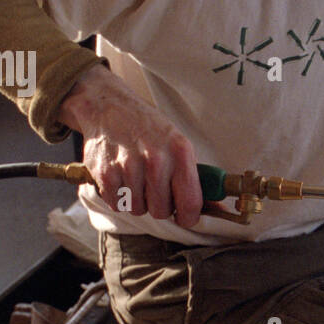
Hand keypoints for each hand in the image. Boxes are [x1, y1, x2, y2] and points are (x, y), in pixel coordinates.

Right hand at [58, 66, 203, 227]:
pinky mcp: (105, 173)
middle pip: (162, 211)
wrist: (109, 107)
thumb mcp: (178, 145)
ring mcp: (128, 166)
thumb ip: (195, 178)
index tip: (184, 216)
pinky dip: (118, 196)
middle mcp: (155, 159)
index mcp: (180, 152)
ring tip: (136, 178)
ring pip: (138, 209)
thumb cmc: (148, 129)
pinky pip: (117, 204)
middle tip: (154, 188)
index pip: (190, 202)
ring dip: (137, 200)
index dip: (188, 217)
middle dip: (159, 205)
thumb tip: (218, 209)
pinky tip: (121, 177)